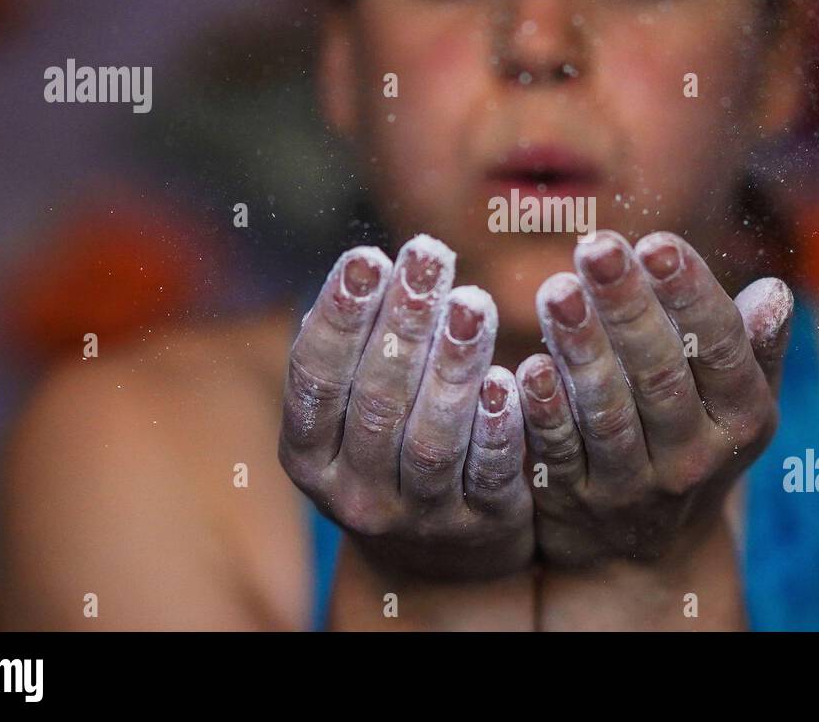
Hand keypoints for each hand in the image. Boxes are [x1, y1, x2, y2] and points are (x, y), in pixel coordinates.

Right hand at [279, 236, 533, 581]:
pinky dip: (496, 428)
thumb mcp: (349, 417)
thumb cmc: (389, 454)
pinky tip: (509, 381)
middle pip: (377, 402)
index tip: (367, 256)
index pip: (316, 380)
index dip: (339, 317)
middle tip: (428, 257)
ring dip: (452, 366)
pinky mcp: (481, 527)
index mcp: (309, 457)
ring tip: (472, 302)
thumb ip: (354, 353)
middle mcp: (355, 494)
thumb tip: (362, 267)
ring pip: (433, 439)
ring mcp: (419, 517)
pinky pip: (487, 476)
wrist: (436, 563)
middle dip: (403, 323)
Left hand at [516, 230, 792, 568]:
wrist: (645, 553)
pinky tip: (526, 366)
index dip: (689, 295)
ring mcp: (631, 487)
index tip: (656, 243)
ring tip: (557, 290)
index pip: (719, 348)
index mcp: (741, 418)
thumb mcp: (739, 403)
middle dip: (627, 308)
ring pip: (607, 413)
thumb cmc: (695, 440)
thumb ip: (753, 346)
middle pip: (659, 375)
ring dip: (581, 349)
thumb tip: (775, 290)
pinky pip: (559, 454)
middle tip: (596, 248)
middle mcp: (692, 457)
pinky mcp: (574, 505)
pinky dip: (544, 412)